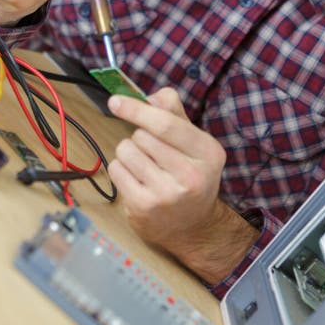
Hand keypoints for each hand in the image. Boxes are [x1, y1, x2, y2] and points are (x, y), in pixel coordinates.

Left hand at [108, 88, 258, 283]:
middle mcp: (191, 175)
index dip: (137, 109)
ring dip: (129, 152)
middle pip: (142, 135)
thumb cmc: (191, 175)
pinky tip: (136, 178)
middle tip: (152, 150)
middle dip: (139, 135)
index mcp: (208, 153)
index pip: (166, 124)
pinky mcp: (143, 207)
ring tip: (144, 164)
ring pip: (126, 150)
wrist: (194, 227)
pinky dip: (121, 168)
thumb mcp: (195, 142)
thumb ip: (175, 113)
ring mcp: (166, 194)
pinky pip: (116, 169)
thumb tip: (151, 98)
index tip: (116, 101)